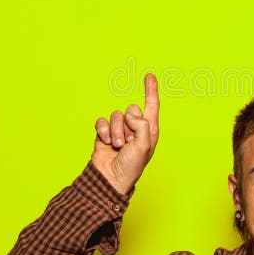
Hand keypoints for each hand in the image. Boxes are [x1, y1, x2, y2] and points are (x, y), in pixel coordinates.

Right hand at [91, 73, 159, 194]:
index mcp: (149, 129)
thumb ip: (142, 124)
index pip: (152, 105)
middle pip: (131, 108)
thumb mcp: (144, 145)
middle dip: (127, 125)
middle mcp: (135, 127)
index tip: (150, 76)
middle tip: (127, 142)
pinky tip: (105, 143)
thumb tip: (131, 114)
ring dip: (115, 131)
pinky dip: (103, 131)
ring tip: (117, 146)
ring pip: (116, 115)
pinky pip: (102, 121)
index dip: (151, 90)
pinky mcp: (105, 133)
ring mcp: (120, 130)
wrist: (110, 178)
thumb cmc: (131, 166)